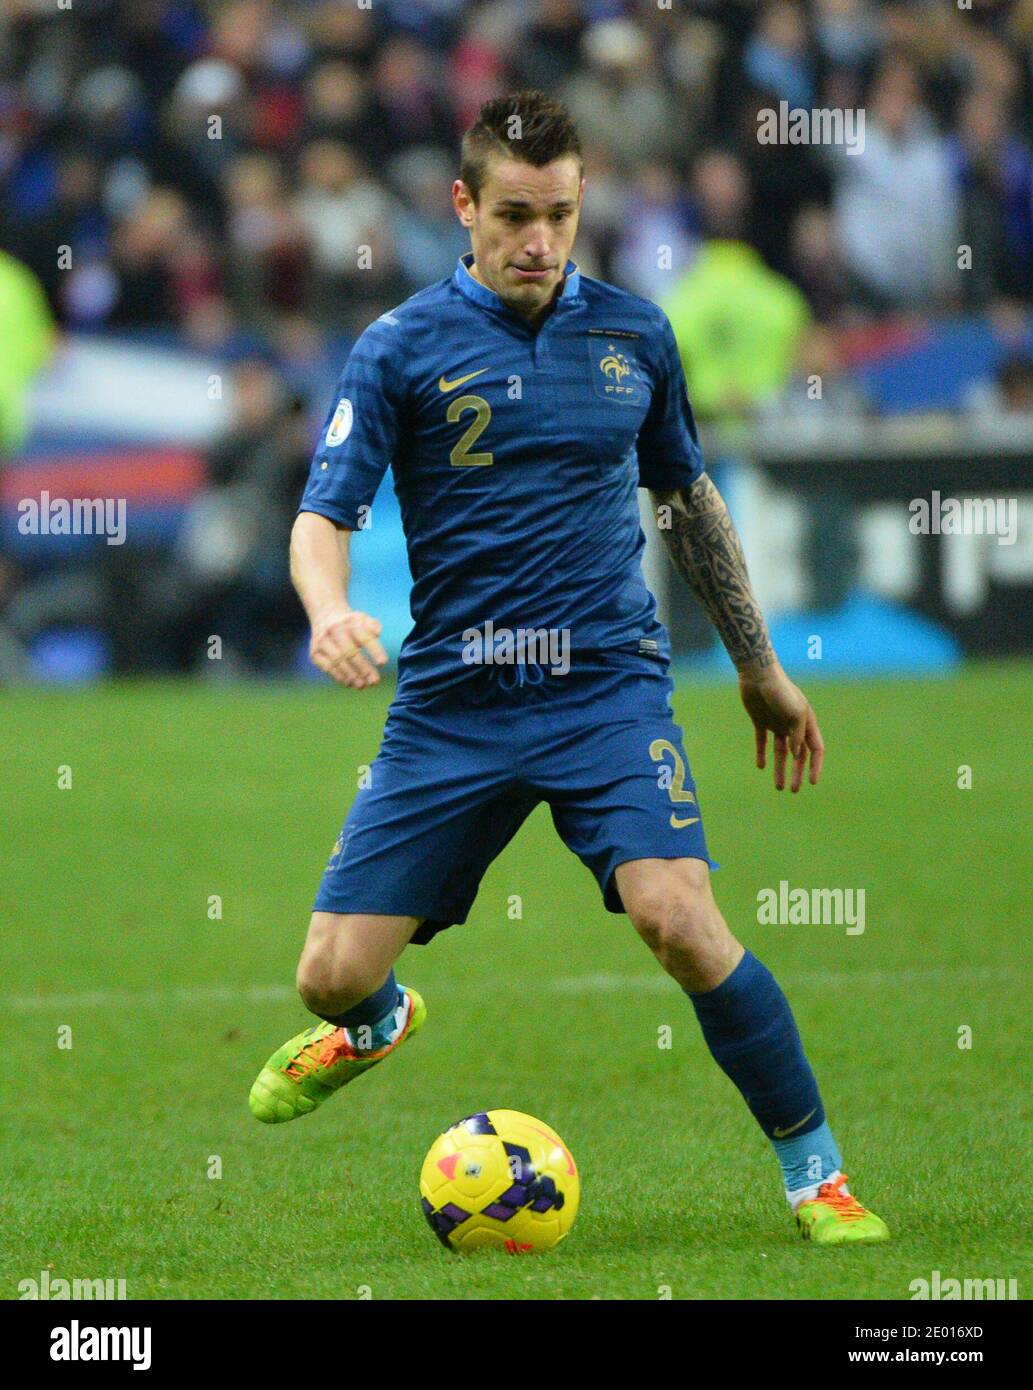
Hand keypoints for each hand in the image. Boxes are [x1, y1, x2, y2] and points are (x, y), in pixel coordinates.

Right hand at [310, 608, 387, 687]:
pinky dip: (339, 677)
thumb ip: (374, 625)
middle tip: (374, 681)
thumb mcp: (364, 619)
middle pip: (350, 652)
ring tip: (363, 685)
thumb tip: (376, 633)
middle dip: (364, 668)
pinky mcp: (315, 653)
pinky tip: (349, 683)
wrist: (326, 618)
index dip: (374, 651)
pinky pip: (327, 667)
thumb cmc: (352, 624)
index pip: (364, 637)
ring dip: (352, 675)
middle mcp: (334, 630)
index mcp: (350, 621)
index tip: (383, 663)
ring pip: (338, 661)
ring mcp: (322, 641)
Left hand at [738, 662, 823, 791]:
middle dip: (797, 773)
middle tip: (793, 790)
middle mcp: (793, 724)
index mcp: (807, 722)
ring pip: (781, 751)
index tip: (812, 782)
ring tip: (778, 787)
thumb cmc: (780, 692)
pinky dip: (762, 754)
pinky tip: (761, 766)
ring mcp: (777, 723)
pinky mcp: (760, 721)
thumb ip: (798, 735)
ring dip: (780, 769)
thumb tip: (797, 755)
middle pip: (798, 754)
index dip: (815, 766)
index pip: (815, 749)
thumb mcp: (795, 714)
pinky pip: (762, 741)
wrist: (758, 674)